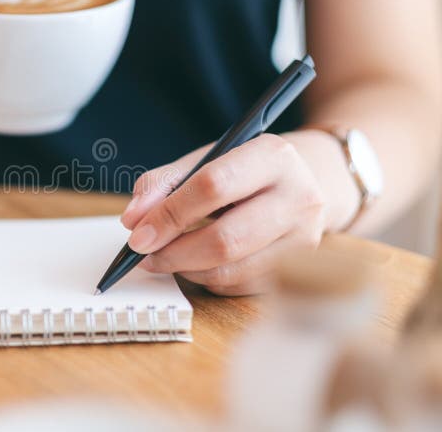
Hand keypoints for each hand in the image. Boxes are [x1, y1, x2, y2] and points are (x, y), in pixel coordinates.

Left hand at [120, 132, 355, 295]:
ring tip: (165, 258)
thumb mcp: (206, 159)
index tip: (137, 234)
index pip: (213, 186)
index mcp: (273, 156)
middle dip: (174, 252)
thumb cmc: (247, 170)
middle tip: (144, 256)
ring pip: (232, 270)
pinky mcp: (300, 269)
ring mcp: (305, 238)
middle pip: (225, 239)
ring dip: (186, 270)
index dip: (169, 215)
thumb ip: (164, 183)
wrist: (309, 180)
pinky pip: (241, 286)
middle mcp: (298, 197)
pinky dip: (208, 280)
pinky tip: (195, 264)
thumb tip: (133, 219)